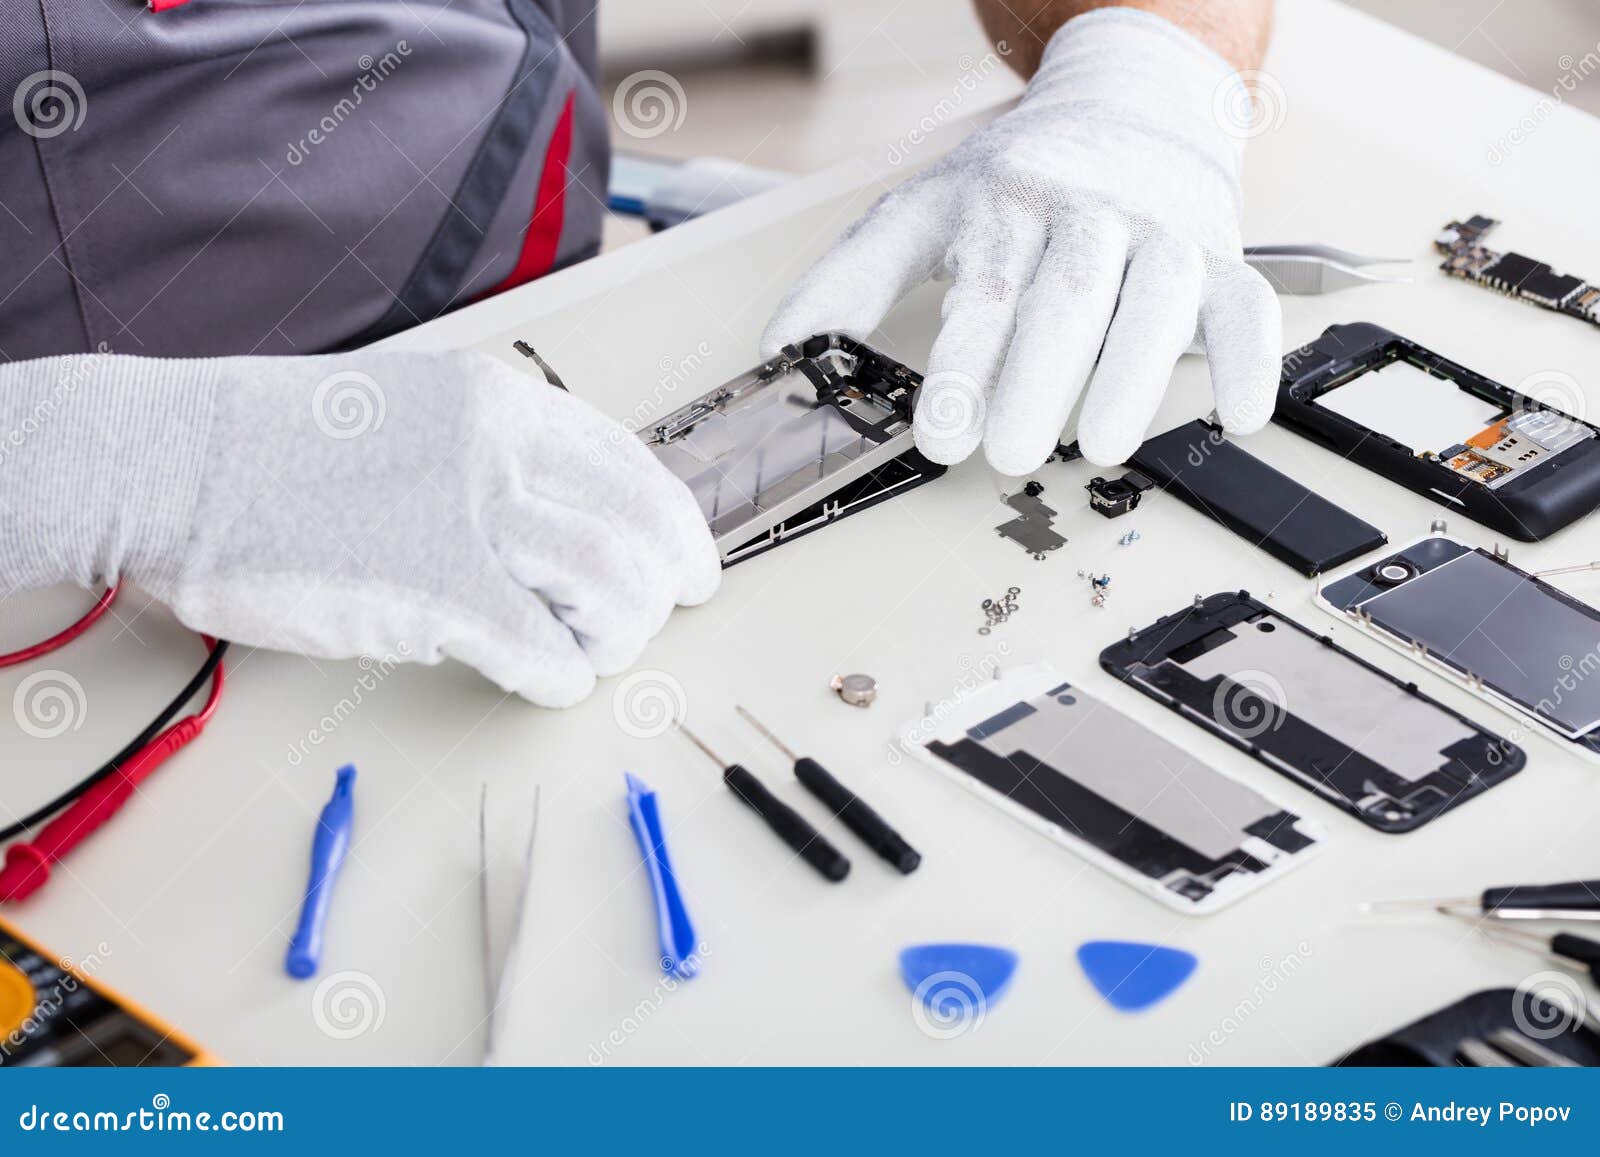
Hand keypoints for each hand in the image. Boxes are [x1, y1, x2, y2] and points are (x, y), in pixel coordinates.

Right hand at [0, 350, 718, 705]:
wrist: (169, 463)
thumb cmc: (268, 448)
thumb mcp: (404, 415)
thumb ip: (484, 460)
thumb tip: (547, 530)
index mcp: (499, 403)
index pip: (631, 465)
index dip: (676, 526)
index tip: (690, 565)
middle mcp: (503, 448)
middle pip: (639, 530)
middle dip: (666, 589)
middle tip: (658, 622)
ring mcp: (474, 514)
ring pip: (611, 588)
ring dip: (617, 636)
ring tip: (588, 653)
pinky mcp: (438, 588)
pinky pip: (544, 648)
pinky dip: (562, 677)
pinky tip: (546, 682)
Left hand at [762, 8, 1281, 470]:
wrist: (1125, 102)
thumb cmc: (1014, 179)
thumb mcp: (919, 214)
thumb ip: (849, 282)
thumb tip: (782, 353)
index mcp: (1001, 209)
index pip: (982, 293)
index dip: (960, 367)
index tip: (939, 434)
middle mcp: (1084, 214)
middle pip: (1067, 296)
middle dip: (1037, 378)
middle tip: (1011, 454)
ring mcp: (1157, 231)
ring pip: (1158, 295)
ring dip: (1136, 372)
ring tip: (1104, 444)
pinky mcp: (1217, 253)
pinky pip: (1245, 301)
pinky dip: (1250, 357)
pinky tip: (1237, 416)